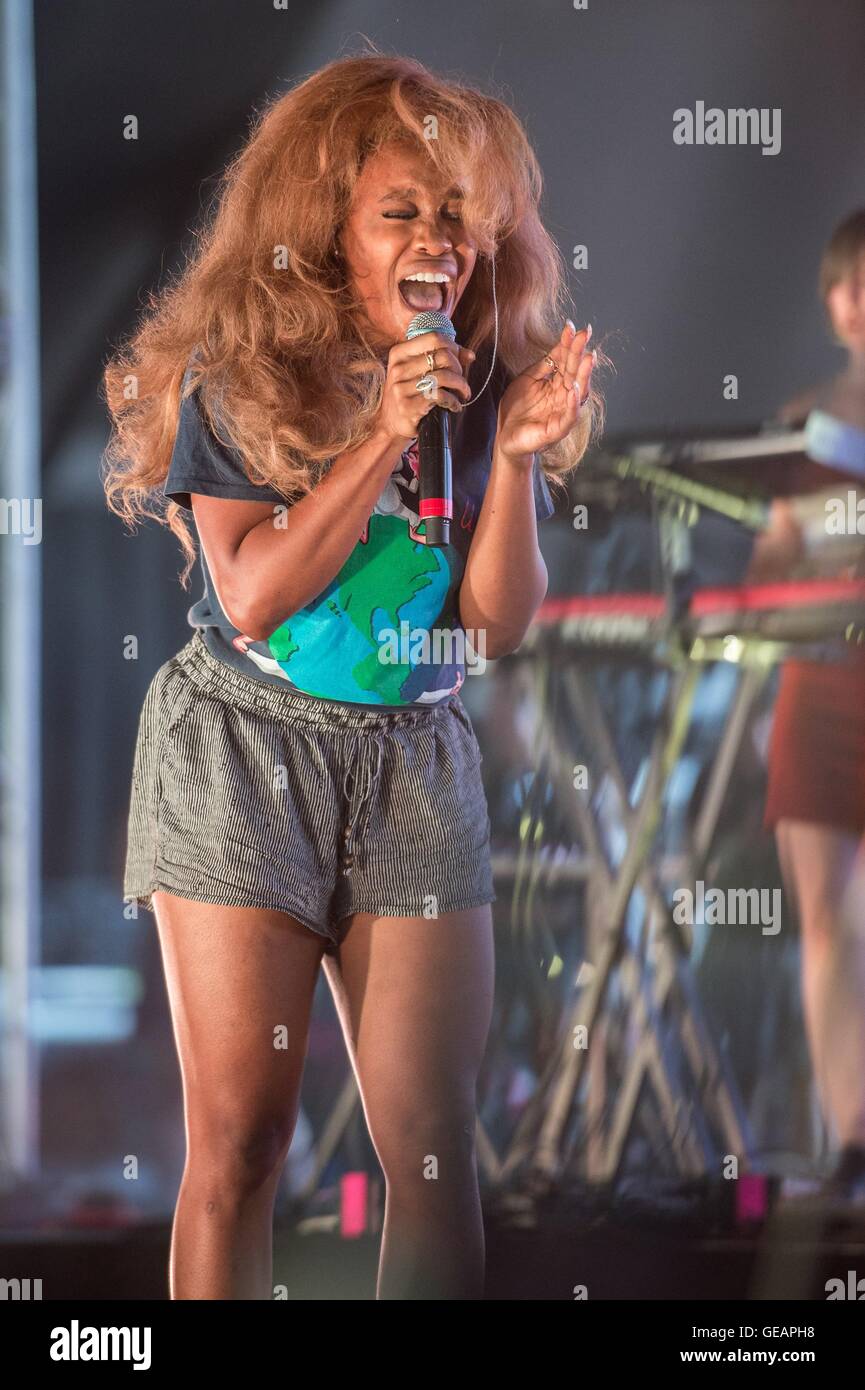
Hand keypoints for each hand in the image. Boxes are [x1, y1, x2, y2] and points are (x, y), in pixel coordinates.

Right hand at [376, 331, 475, 448]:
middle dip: (459, 369)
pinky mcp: (408, 406)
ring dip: (460, 386)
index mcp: (399, 353)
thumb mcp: (419, 372)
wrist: (391, 424)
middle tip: (461, 382)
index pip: (434, 337)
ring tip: (462, 394)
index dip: (453, 347)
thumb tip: (470, 355)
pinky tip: (454, 406)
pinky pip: (440, 396)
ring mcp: (401, 388)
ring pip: (444, 376)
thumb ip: (443, 359)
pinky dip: (453, 401)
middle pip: (442, 356)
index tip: (458, 360)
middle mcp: (398, 368)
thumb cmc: (410, 394)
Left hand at [496, 322, 593, 463]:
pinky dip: (573, 404)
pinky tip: (574, 390)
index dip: (568, 344)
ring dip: (582, 375)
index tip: (570, 327)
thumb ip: (543, 366)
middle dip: (579, 353)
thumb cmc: (516, 410)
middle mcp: (563, 397)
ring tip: (587, 358)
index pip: (565, 361)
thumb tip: (559, 345)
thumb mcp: (527, 380)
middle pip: (574, 373)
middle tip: (583, 334)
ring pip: (578, 392)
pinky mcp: (557, 429)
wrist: (504, 437)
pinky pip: (569, 416)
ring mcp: (562, 413)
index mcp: (556, 385)